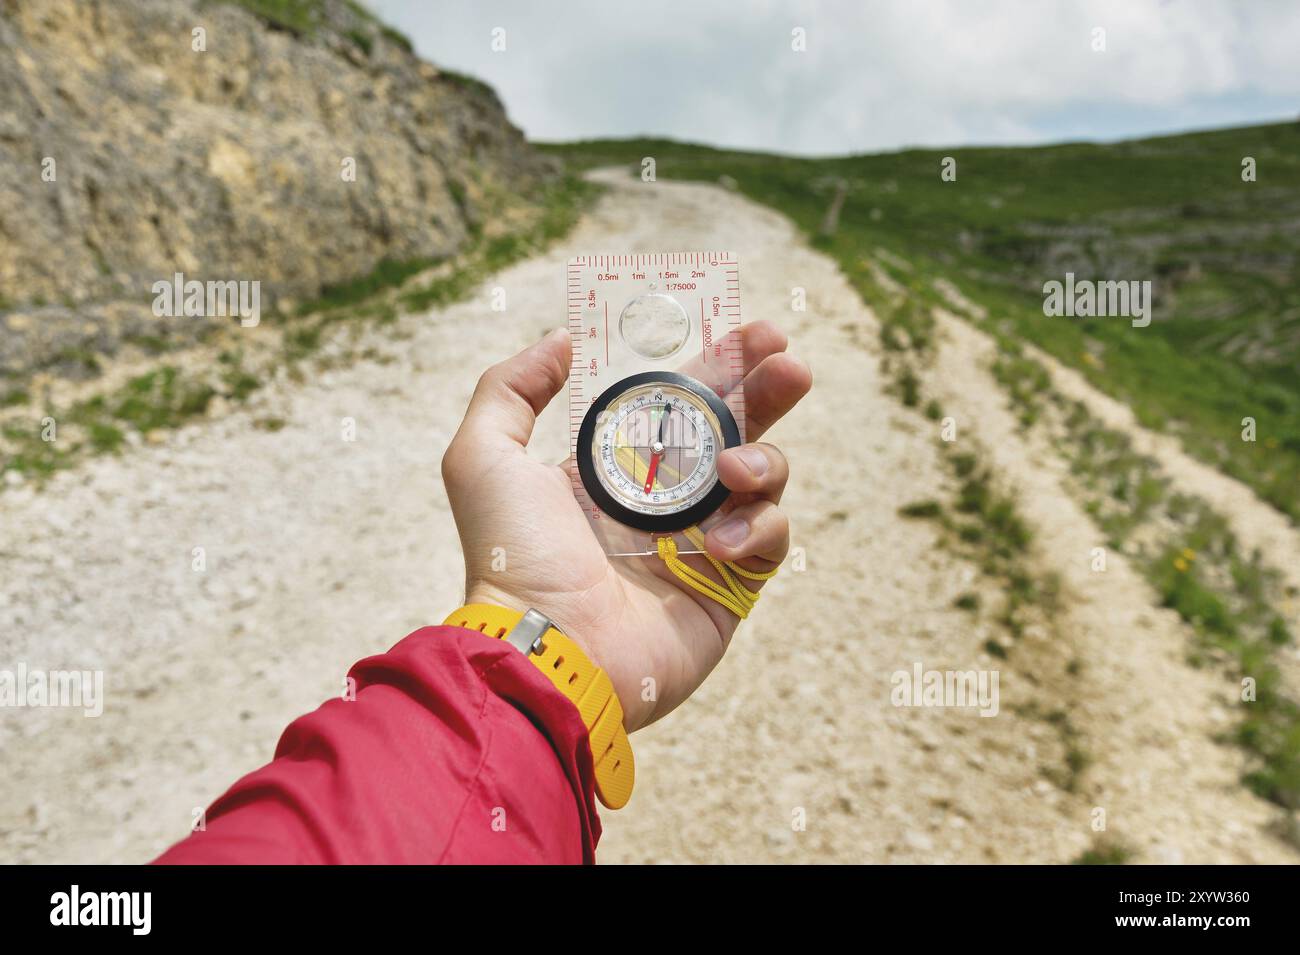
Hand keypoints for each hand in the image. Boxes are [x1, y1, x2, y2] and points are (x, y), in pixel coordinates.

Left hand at [441, 321, 811, 729]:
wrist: (547, 648)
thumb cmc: (513, 556)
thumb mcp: (484, 457)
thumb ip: (511, 388)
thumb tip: (563, 340)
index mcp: (615, 467)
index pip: (678, 402)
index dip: (716, 365)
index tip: (748, 332)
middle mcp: (663, 501)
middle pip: (734, 429)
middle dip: (767, 392)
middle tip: (790, 365)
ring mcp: (701, 544)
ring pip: (764, 480)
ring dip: (763, 459)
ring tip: (734, 468)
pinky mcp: (729, 589)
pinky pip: (771, 541)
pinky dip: (760, 529)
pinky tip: (720, 540)